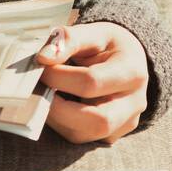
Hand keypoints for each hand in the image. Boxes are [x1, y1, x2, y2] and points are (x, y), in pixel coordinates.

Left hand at [36, 22, 148, 143]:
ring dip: (56, 119)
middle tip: (37, 91)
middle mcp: (135, 103)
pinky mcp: (113, 135)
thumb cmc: (108, 44)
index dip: (59, 76)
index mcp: (132, 72)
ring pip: (85, 135)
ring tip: (43, 96)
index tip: (40, 66)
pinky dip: (62, 124)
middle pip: (97, 121)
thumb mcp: (93, 32)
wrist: (128, 58)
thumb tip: (44, 57)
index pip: (91, 82)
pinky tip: (55, 106)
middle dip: (58, 109)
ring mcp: (125, 123)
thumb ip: (69, 39)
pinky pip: (82, 138)